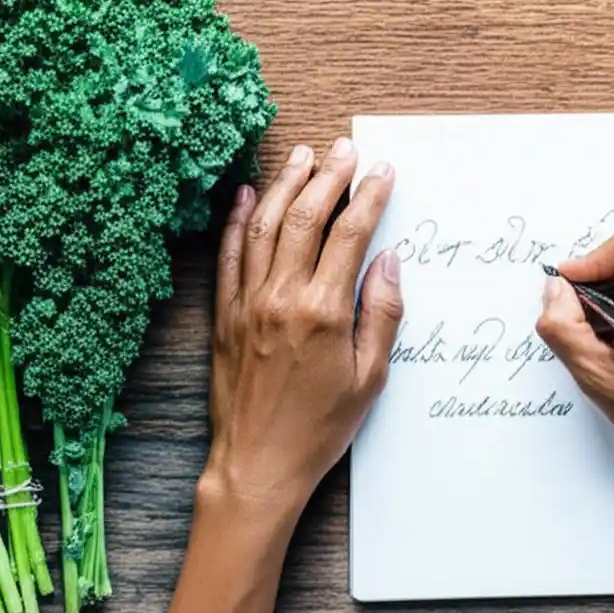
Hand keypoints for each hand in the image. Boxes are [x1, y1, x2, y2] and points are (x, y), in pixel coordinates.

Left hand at [204, 138, 401, 510]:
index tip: (382, 172)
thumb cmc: (320, 428)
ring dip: (284, 185)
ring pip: (264, 226)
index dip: (369, 197)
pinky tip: (245, 194)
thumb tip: (388, 261)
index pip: (351, 235)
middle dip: (329, 177)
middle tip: (346, 149)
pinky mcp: (225, 316)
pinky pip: (228, 255)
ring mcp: (248, 304)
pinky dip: (237, 220)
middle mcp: (282, 298)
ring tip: (304, 156)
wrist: (258, 463)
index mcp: (324, 312)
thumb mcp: (370, 377)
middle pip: (306, 218)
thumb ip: (382, 313)